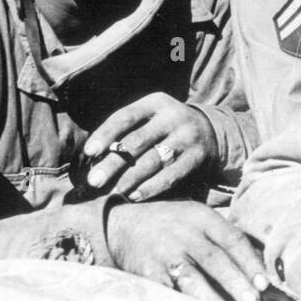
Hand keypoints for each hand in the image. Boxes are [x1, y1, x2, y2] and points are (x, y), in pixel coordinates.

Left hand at [82, 93, 218, 199]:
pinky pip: (171, 175)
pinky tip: (135, 196)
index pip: (126, 117)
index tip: (88, 152)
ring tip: (112, 192)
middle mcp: (173, 117)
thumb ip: (127, 131)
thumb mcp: (151, 117)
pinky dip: (151, 187)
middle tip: (93, 182)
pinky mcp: (197, 157)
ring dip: (130, 179)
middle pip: (137, 142)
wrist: (211, 131)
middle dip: (113, 163)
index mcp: (156, 103)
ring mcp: (187, 137)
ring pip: (153, 160)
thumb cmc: (165, 128)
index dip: (106, 134)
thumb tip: (93, 158)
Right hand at [107, 200, 265, 300]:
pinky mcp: (147, 274)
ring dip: (212, 300)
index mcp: (201, 217)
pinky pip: (168, 294)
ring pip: (192, 279)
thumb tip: (258, 269)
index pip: (232, 239)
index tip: (264, 284)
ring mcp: (164, 254)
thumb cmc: (172, 226)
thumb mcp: (197, 219)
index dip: (250, 262)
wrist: (121, 226)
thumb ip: (223, 237)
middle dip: (235, 282)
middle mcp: (183, 234)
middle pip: (214, 259)